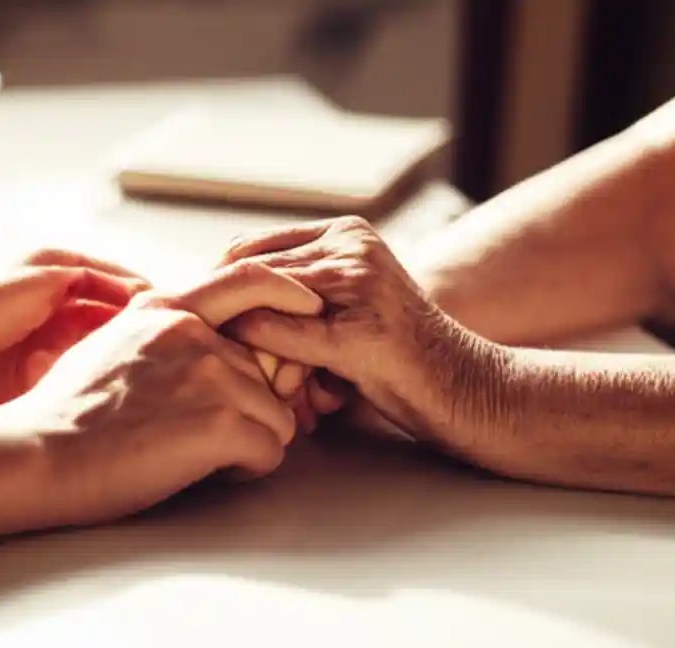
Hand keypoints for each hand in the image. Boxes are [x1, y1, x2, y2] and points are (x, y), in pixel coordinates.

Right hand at [12, 262, 322, 524]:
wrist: (39, 454)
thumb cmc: (64, 414)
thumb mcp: (110, 342)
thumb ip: (159, 331)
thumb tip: (190, 336)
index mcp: (165, 308)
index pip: (248, 278)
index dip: (289, 293)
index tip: (308, 309)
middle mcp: (195, 332)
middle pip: (267, 370)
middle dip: (252, 405)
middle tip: (208, 432)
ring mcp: (212, 374)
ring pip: (277, 414)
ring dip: (249, 441)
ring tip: (193, 455)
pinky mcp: (223, 422)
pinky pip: (272, 451)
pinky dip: (246, 470)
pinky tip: (203, 472)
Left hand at [220, 216, 513, 456]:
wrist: (465, 388)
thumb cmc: (397, 359)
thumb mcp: (342, 311)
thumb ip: (296, 296)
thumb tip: (222, 308)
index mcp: (344, 232)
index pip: (249, 250)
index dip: (221, 294)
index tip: (209, 332)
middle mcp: (351, 244)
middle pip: (250, 275)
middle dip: (229, 320)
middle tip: (221, 361)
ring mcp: (358, 282)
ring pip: (264, 303)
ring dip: (247, 345)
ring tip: (257, 381)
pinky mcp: (360, 329)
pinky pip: (284, 336)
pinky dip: (265, 357)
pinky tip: (271, 386)